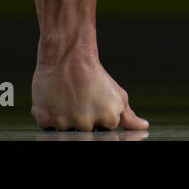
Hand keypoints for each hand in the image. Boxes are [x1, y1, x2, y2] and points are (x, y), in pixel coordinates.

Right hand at [31, 55, 147, 130]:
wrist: (68, 56)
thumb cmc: (94, 76)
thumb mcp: (117, 94)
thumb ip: (129, 116)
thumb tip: (143, 127)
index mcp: (109, 119)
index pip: (104, 130)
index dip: (99, 116)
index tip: (95, 103)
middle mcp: (87, 124)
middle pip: (85, 132)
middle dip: (83, 119)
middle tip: (81, 100)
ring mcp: (65, 123)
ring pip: (66, 130)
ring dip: (66, 118)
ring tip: (69, 99)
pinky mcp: (45, 119)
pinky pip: (48, 126)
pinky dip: (51, 116)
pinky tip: (56, 100)